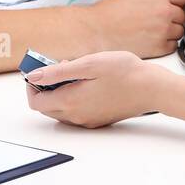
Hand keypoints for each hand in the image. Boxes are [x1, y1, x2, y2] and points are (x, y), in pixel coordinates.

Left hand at [25, 51, 161, 126]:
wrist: (152, 89)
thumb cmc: (125, 73)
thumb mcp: (88, 64)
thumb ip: (58, 72)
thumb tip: (34, 76)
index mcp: (70, 101)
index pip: (36, 102)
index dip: (32, 86)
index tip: (39, 69)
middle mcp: (76, 116)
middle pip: (46, 108)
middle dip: (45, 88)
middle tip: (56, 67)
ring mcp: (88, 120)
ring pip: (60, 111)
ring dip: (59, 93)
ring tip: (73, 71)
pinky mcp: (98, 120)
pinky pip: (75, 113)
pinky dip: (72, 99)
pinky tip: (86, 83)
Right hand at [78, 0, 184, 57]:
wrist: (95, 31)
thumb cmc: (108, 13)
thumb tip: (163, 4)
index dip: (176, 2)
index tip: (171, 6)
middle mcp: (164, 10)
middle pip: (181, 15)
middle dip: (172, 19)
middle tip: (157, 22)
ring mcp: (163, 29)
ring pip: (179, 32)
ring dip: (170, 33)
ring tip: (152, 33)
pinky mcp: (159, 47)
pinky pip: (173, 46)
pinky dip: (165, 46)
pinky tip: (151, 43)